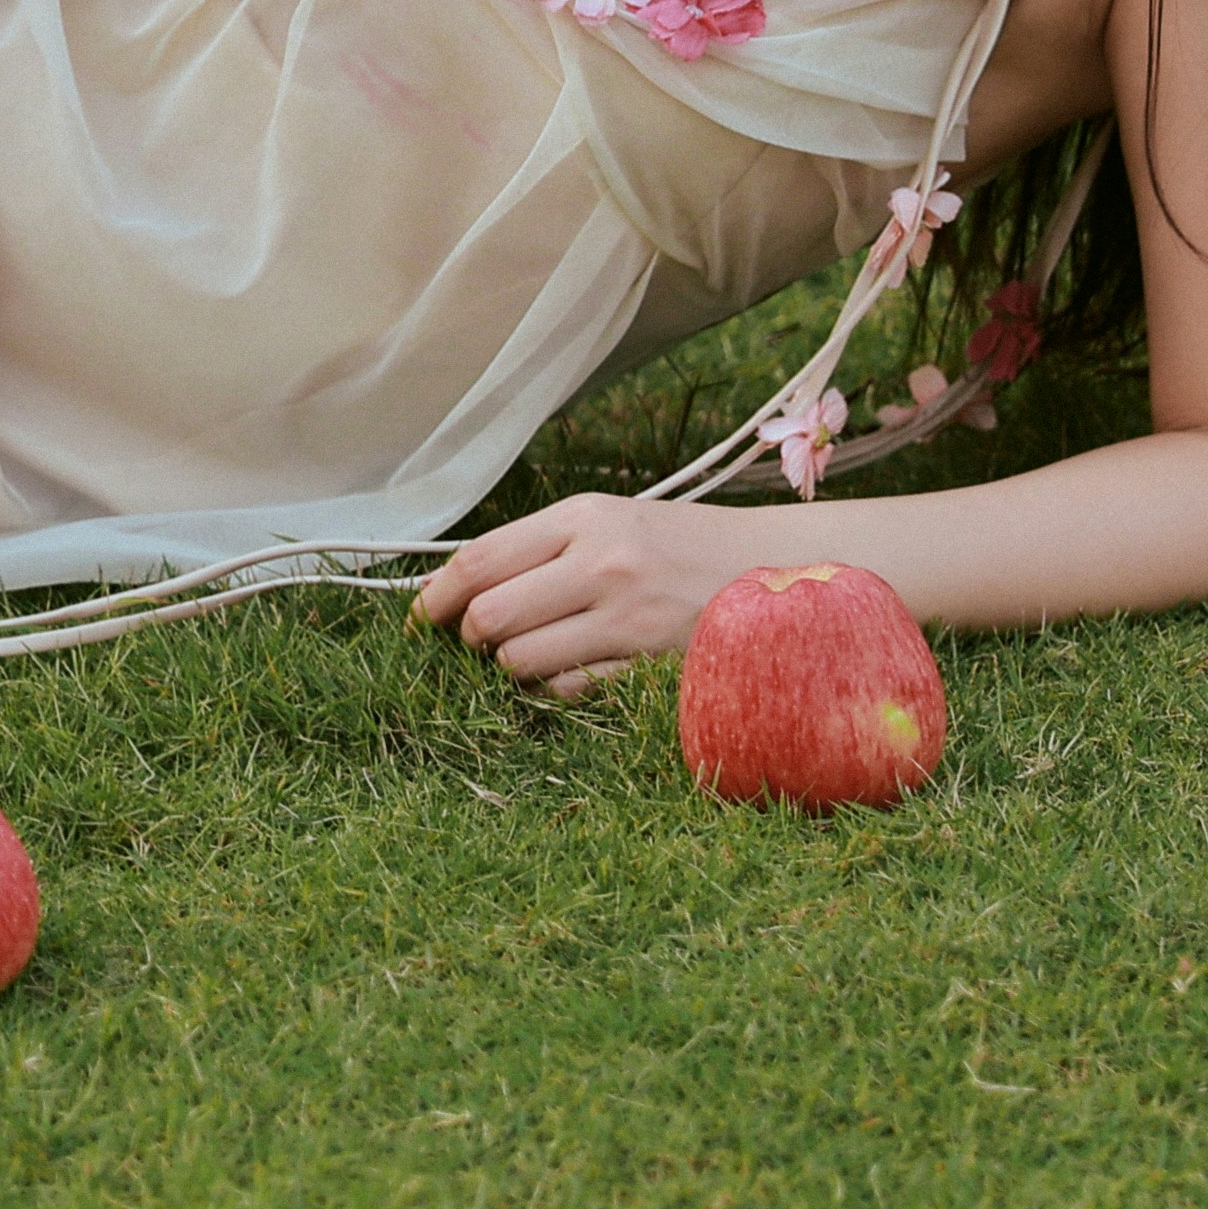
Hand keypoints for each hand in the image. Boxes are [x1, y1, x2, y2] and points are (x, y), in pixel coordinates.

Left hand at [414, 489, 744, 693]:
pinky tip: (576, 673)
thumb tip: (462, 584)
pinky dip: (558, 689)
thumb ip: (544, 548)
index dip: (436, 597)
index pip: (479, 560)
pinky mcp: (651, 665)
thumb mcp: (615, 523)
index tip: (421, 619)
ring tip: (531, 657)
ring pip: (520, 660)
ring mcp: (628, 617)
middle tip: (478, 644)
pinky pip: (569, 690)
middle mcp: (602, 562)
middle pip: (489, 615)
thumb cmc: (686, 547)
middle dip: (470, 639)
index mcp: (584, 518)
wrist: (785, 567)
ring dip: (511, 669)